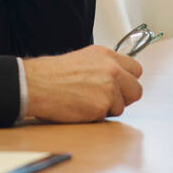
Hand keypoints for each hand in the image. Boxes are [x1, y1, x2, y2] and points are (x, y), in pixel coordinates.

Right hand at [21, 45, 143, 121]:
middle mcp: (112, 68)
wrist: (35, 84)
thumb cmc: (52, 75)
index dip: (127, 82)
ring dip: (106, 109)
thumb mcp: (83, 60)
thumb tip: (119, 80)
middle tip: (105, 100)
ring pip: (121, 106)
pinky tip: (79, 108)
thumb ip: (104, 68)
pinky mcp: (102, 105)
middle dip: (124, 98)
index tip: (120, 87)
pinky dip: (95, 117)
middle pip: (136, 90)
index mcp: (107, 55)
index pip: (136, 70)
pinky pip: (107, 117)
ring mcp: (109, 87)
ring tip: (85, 101)